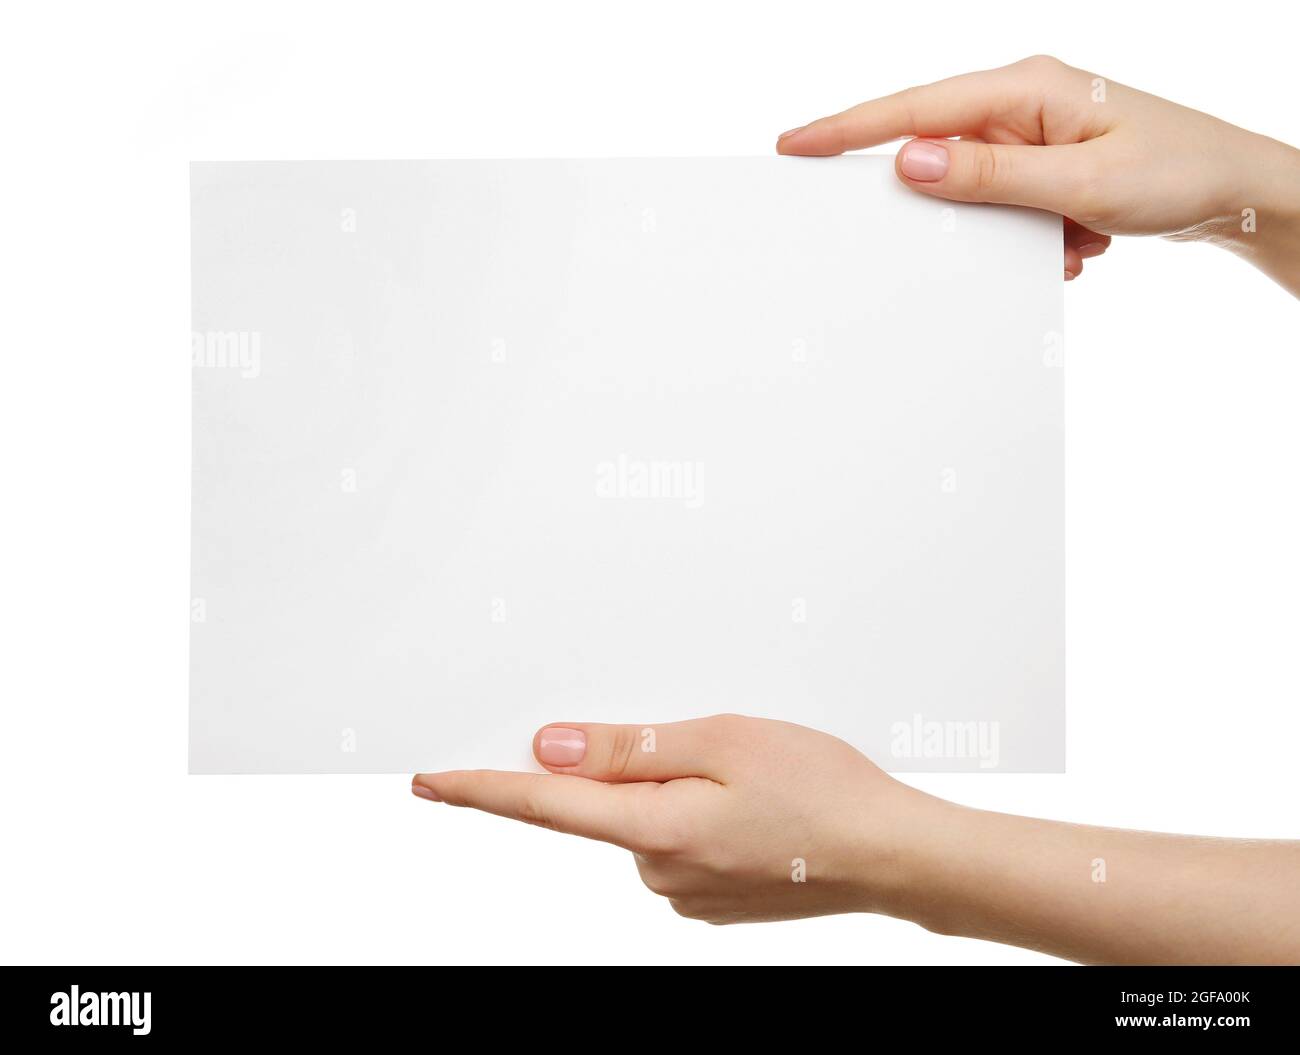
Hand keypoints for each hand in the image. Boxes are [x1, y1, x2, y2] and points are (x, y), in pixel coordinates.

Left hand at [412, 715, 934, 922]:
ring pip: (644, 820)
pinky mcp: (708, 899)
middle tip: (706, 740)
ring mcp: (684, 892)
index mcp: (655, 828)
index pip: (544, 806)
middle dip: (629, 764)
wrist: (893, 854)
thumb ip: (630, 748)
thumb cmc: (823, 790)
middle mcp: (659, 871)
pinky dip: (693, 814)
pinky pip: (674, 843)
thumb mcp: (724, 740)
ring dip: (670, 788)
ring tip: (748, 773)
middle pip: (603, 804)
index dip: (481, 790)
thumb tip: (553, 749)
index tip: (430, 781)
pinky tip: (749, 804)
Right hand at [778, 55, 1299, 291]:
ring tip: (1063, 237)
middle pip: (937, 150)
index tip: (796, 144)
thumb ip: (989, 176)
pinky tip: (1079, 243)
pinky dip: (1032, 236)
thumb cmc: (1180, 172)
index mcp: (1025, 89)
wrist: (1244, 194)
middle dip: (942, 201)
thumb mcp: (1080, 183)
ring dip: (1007, 228)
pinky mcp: (1047, 169)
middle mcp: (1023, 105)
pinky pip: (1006, 208)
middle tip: (916, 233)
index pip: (914, 110)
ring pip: (974, 190)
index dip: (848, 129)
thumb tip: (910, 164)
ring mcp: (1035, 137)